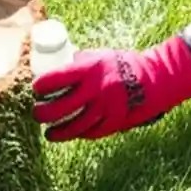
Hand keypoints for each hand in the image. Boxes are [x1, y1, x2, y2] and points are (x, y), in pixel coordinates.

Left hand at [31, 35, 190, 141]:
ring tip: (48, 133)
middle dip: (42, 113)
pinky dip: (79, 134)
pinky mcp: (114, 122)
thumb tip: (57, 68)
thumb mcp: (99, 55)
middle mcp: (95, 89)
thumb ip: (79, 63)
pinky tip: (70, 134)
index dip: (40, 86)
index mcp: (89, 69)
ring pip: (74, 126)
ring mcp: (105, 108)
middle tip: (36, 113)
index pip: (55, 79)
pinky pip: (91, 132)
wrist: (154, 78)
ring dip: (58, 131)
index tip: (35, 89)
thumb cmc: (122, 64)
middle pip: (59, 108)